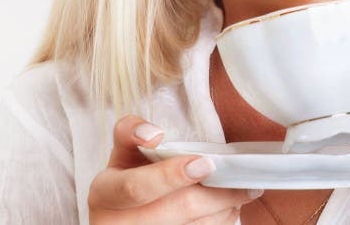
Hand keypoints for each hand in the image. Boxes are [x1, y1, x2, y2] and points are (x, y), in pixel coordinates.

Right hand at [88, 114, 262, 223]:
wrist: (117, 218)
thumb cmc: (125, 178)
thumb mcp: (121, 153)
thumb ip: (132, 133)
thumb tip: (153, 134)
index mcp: (105, 194)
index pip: (137, 187)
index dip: (171, 176)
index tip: (204, 163)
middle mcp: (118, 224)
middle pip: (177, 210)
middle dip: (216, 196)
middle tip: (243, 184)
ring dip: (223, 211)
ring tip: (242, 194)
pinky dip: (218, 223)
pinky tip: (229, 210)